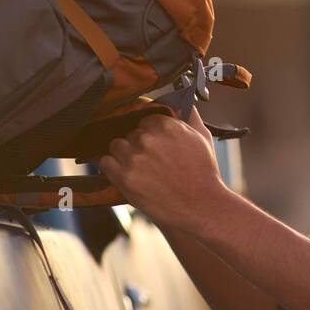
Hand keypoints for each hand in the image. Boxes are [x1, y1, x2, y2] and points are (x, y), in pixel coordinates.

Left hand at [99, 106, 224, 232]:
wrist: (201, 206)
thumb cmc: (203, 173)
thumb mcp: (203, 138)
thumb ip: (190, 117)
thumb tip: (184, 103)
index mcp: (166, 125)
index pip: (144, 120)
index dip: (149, 134)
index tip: (155, 146)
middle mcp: (147, 138)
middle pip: (129, 134)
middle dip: (138, 146)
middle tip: (152, 162)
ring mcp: (134, 157)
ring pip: (115, 146)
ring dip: (124, 156)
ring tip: (141, 170)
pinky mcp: (123, 176)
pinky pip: (105, 163)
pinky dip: (113, 169)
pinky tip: (129, 176)